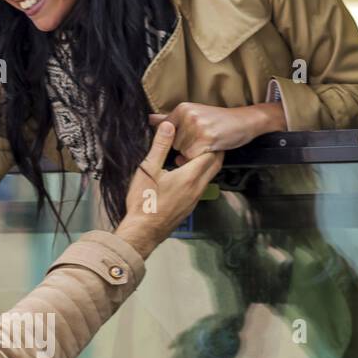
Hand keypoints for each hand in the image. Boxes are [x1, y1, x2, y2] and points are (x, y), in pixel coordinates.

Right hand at [114, 120, 223, 257]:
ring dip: (204, 164)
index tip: (203, 132)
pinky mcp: (189, 207)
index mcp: (190, 176)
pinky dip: (197, 177)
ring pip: (208, 177)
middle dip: (212, 151)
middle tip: (203, 139)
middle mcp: (198, 188)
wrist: (143, 232)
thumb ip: (160, 146)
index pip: (211, 153)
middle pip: (215, 165)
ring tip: (190, 155)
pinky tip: (182, 175)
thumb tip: (168, 125)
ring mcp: (195, 199)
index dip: (209, 140)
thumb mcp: (148, 169)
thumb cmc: (144, 201)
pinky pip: (200, 187)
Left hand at [148, 102, 280, 160]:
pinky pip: (192, 157)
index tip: (192, 135)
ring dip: (194, 152)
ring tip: (207, 141)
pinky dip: (200, 156)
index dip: (178, 139)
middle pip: (174, 143)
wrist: (244, 121)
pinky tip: (210, 147)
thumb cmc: (218, 121)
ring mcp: (196, 127)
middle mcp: (187, 115)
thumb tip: (150, 119)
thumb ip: (170, 119)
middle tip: (203, 137)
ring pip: (182, 152)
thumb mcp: (193, 115)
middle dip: (187, 145)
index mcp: (182, 108)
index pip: (166, 132)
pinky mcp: (205, 139)